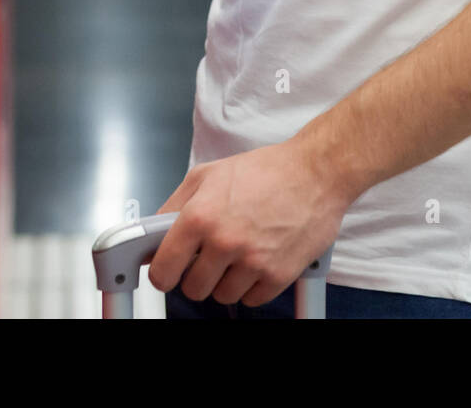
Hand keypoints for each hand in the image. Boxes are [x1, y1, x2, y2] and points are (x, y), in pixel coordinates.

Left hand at [146, 137, 350, 306]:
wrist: (314, 173)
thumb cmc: (264, 171)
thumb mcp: (208, 174)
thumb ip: (175, 205)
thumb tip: (155, 232)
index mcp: (200, 216)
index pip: (164, 269)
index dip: (161, 274)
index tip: (165, 273)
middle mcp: (224, 241)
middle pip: (193, 289)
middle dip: (196, 277)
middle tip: (207, 258)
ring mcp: (252, 262)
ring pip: (223, 297)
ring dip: (226, 281)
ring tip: (237, 254)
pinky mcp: (278, 276)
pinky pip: (252, 300)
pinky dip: (252, 286)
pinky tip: (257, 261)